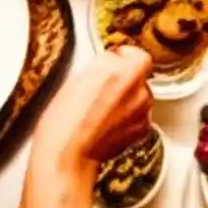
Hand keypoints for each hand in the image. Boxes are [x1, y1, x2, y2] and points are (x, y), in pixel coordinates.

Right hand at [32, 46, 152, 170]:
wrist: (68, 155)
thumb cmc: (65, 120)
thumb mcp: (77, 76)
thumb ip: (103, 65)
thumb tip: (110, 64)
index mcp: (124, 68)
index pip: (134, 52)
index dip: (122, 57)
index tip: (112, 61)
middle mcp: (139, 88)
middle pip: (139, 74)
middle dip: (124, 78)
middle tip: (102, 87)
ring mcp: (142, 109)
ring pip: (140, 94)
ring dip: (127, 97)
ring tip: (101, 107)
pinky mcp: (142, 128)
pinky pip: (139, 113)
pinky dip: (128, 116)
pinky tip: (107, 122)